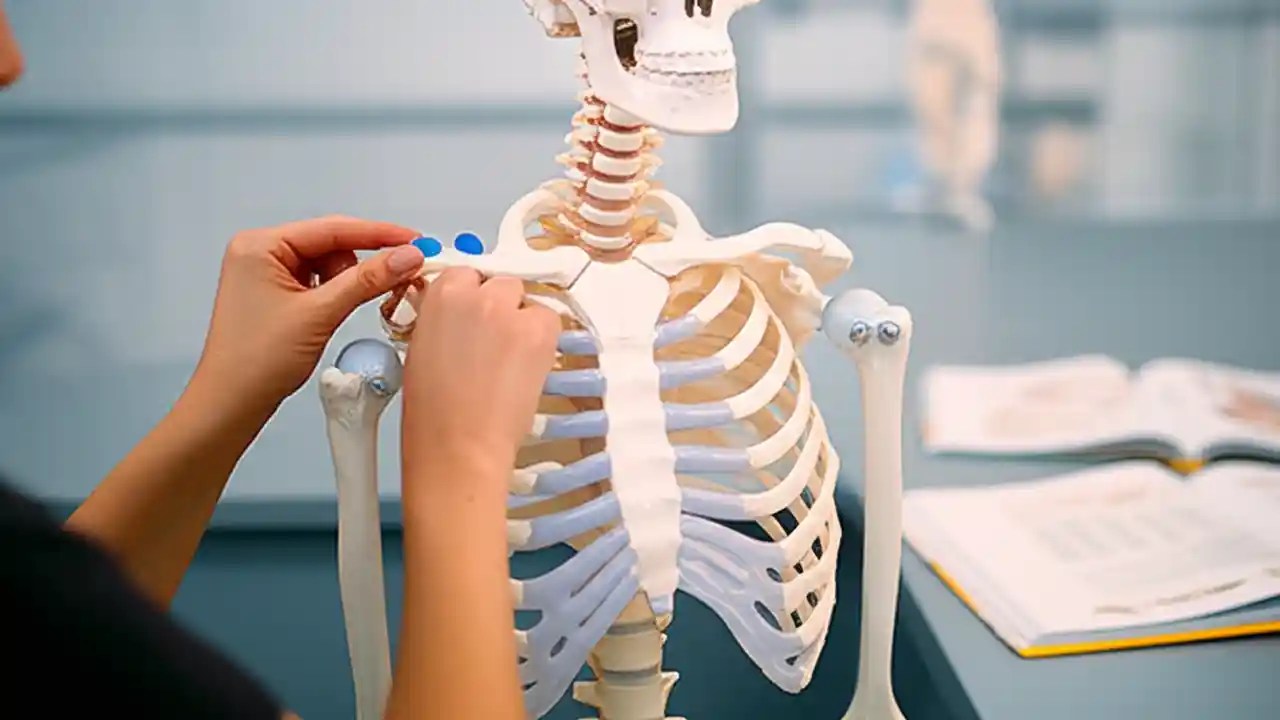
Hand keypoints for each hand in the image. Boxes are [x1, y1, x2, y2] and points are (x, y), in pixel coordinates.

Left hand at [193, 215, 424, 417]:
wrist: (231, 404)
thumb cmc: (257, 361)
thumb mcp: (320, 314)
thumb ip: (367, 280)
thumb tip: (407, 256)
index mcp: (260, 246)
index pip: (331, 229)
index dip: (378, 234)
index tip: (415, 240)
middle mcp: (260, 252)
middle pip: (331, 244)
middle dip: (362, 263)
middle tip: (401, 275)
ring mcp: (266, 273)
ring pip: (328, 264)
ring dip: (348, 282)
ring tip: (344, 310)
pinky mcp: (275, 294)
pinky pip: (318, 282)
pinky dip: (336, 293)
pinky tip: (338, 310)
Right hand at [400, 267, 560, 485]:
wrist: (458, 444)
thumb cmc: (433, 410)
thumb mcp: (421, 347)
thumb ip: (441, 317)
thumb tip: (459, 311)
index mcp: (441, 294)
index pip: (467, 274)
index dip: (474, 298)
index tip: (476, 317)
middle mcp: (476, 293)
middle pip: (500, 283)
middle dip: (500, 306)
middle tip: (495, 342)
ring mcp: (510, 310)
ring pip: (526, 299)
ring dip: (523, 320)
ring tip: (512, 359)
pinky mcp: (539, 331)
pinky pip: (549, 318)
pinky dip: (543, 337)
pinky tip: (527, 364)